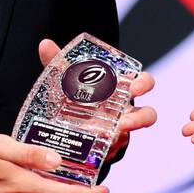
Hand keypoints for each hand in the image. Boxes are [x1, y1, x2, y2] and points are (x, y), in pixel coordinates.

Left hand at [36, 38, 155, 163]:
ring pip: (136, 132)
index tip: (136, 86)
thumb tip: (45, 44)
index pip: (143, 82)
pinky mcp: (111, 146)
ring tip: (116, 131)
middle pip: (147, 112)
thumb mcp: (67, 81)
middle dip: (142, 116)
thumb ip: (58, 63)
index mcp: (120, 90)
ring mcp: (121, 129)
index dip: (144, 83)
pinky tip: (98, 146)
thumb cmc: (76, 98)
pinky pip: (115, 148)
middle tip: (128, 116)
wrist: (69, 125)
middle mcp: (125, 110)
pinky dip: (108, 147)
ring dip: (131, 130)